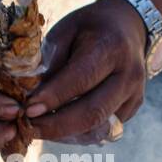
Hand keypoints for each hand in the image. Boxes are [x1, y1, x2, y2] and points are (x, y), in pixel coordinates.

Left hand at [25, 0, 147, 144]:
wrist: (128, 27)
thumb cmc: (90, 28)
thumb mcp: (66, 31)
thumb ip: (51, 61)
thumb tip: (32, 95)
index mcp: (111, 47)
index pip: (81, 79)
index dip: (53, 97)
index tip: (27, 109)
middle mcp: (129, 75)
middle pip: (93, 112)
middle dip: (57, 125)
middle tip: (28, 127)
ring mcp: (134, 95)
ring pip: (98, 128)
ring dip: (65, 134)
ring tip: (39, 130)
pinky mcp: (131, 109)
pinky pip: (102, 130)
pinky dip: (77, 134)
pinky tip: (57, 128)